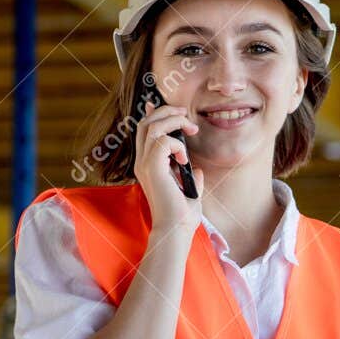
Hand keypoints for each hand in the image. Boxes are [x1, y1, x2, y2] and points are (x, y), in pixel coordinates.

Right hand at [133, 98, 202, 238]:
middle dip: (167, 112)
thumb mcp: (188, 192)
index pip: (143, 130)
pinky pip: (163, 141)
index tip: (170, 108)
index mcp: (147, 165)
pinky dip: (177, 144)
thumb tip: (197, 169)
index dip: (154, 113)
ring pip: (152, 126)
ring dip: (174, 122)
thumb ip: (190, 178)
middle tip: (187, 117)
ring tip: (191, 130)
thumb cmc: (181, 217)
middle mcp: (142, 162)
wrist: (176, 230)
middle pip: (146, 122)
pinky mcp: (153, 169)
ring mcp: (145, 165)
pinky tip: (184, 159)